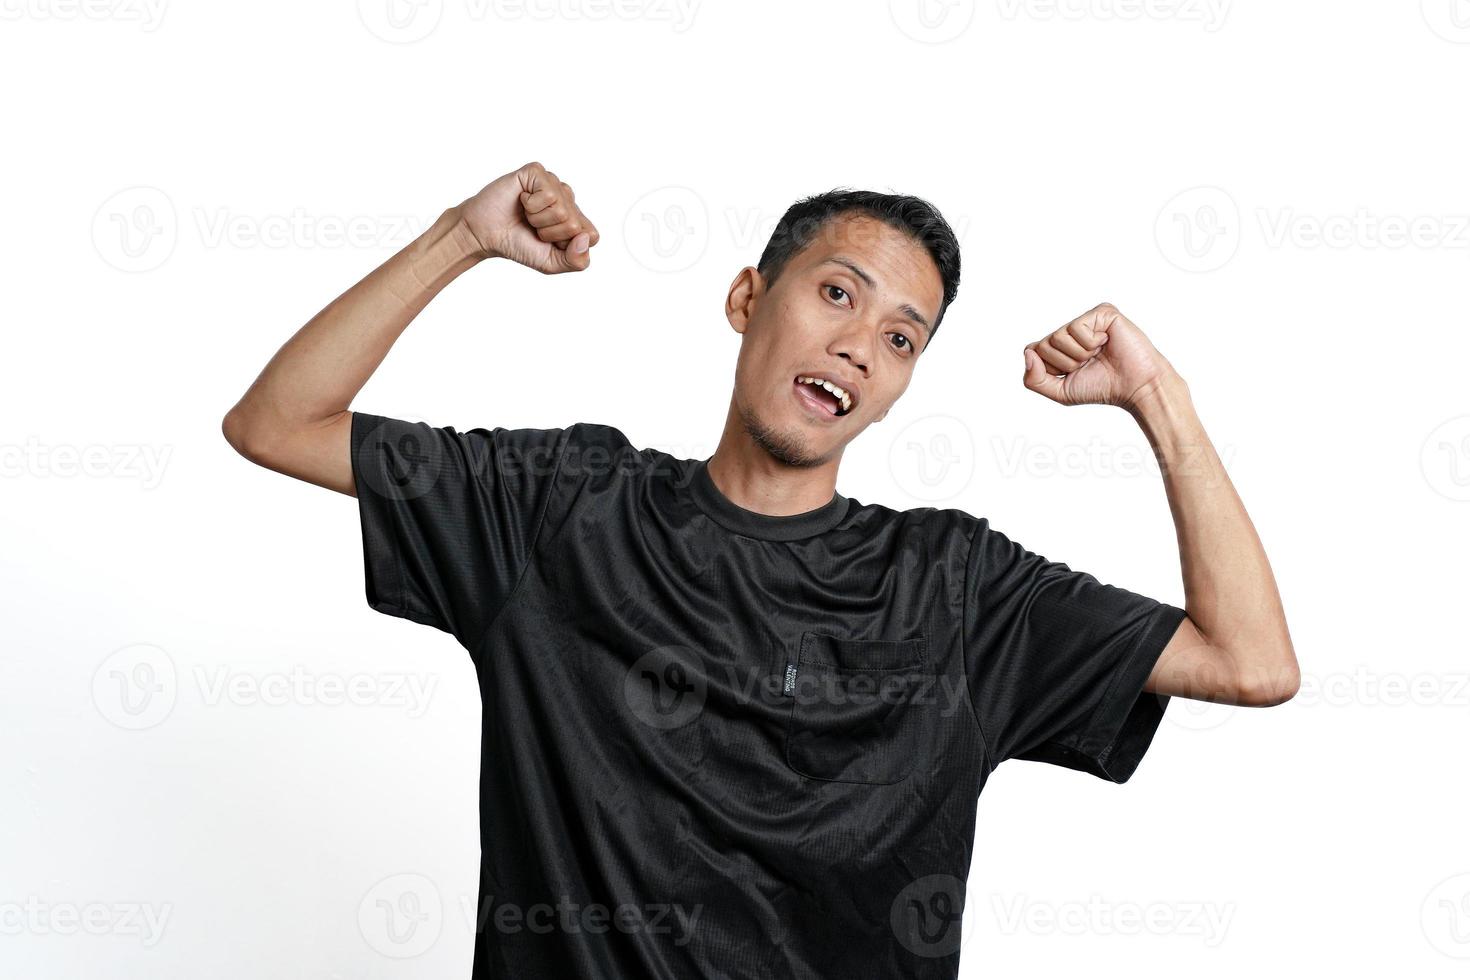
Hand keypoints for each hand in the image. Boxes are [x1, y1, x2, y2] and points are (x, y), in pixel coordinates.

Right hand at [455, 161, 599, 272]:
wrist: (485, 234)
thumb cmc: (517, 244)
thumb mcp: (552, 263)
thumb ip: (576, 261)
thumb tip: (584, 237)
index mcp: (575, 219)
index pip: (592, 236)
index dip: (567, 245)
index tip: (547, 242)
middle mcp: (567, 199)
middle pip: (575, 224)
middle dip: (550, 233)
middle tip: (532, 227)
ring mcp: (553, 183)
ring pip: (562, 210)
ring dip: (538, 219)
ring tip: (526, 215)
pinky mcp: (537, 172)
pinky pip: (548, 194)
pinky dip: (531, 205)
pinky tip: (521, 201)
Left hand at [1021, 302, 1180, 410]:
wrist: (1135, 387)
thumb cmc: (1102, 388)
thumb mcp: (1060, 391)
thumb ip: (1034, 379)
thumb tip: (1028, 354)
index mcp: (1060, 346)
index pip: (1032, 350)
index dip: (1049, 368)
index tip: (1071, 374)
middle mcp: (1070, 331)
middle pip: (1043, 345)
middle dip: (1065, 364)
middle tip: (1089, 364)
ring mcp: (1086, 320)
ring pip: (1057, 337)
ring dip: (1078, 355)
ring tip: (1098, 354)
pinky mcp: (1101, 312)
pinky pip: (1076, 328)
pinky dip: (1090, 343)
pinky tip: (1106, 343)